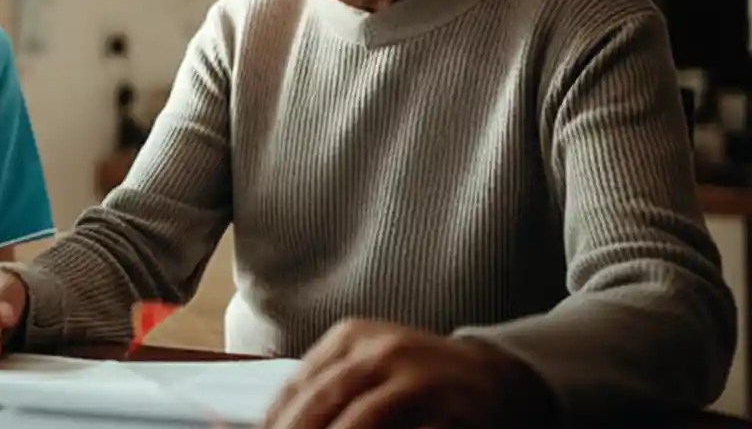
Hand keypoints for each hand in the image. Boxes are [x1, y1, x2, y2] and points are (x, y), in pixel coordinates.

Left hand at [263, 319, 555, 428]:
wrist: (493, 376)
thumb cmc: (412, 377)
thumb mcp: (363, 365)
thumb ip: (321, 388)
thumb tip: (262, 423)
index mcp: (352, 335)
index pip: (301, 384)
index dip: (278, 420)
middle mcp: (384, 350)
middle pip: (327, 400)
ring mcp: (420, 379)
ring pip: (362, 420)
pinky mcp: (452, 410)